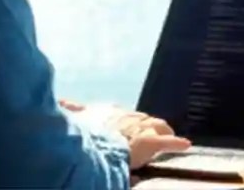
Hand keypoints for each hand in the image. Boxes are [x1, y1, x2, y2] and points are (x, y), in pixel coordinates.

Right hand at [59, 99, 191, 167]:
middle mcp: (129, 117)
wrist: (93, 142)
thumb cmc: (83, 131)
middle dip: (148, 124)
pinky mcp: (150, 141)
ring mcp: (141, 128)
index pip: (124, 115)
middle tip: (152, 130)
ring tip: (171, 136)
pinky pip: (167, 142)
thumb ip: (68, 107)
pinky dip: (176, 143)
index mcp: (112, 113)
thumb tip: (57, 99)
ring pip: (158, 126)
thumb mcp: (74, 117)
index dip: (130, 119)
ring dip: (162, 132)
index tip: (131, 121)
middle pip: (143, 119)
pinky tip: (186, 144)